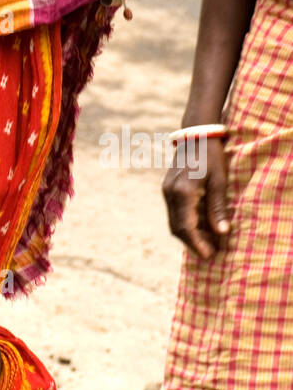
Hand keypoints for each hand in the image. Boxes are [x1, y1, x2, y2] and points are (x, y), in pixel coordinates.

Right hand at [162, 136, 230, 259]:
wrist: (196, 135)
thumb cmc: (211, 157)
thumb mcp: (219, 182)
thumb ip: (218, 208)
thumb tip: (222, 233)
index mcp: (183, 192)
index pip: (187, 228)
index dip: (197, 244)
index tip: (210, 255)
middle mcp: (170, 193)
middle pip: (177, 228)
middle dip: (193, 243)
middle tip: (210, 252)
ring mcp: (166, 191)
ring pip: (174, 222)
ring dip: (189, 234)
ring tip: (208, 241)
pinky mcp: (168, 188)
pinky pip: (174, 212)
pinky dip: (186, 223)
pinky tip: (201, 225)